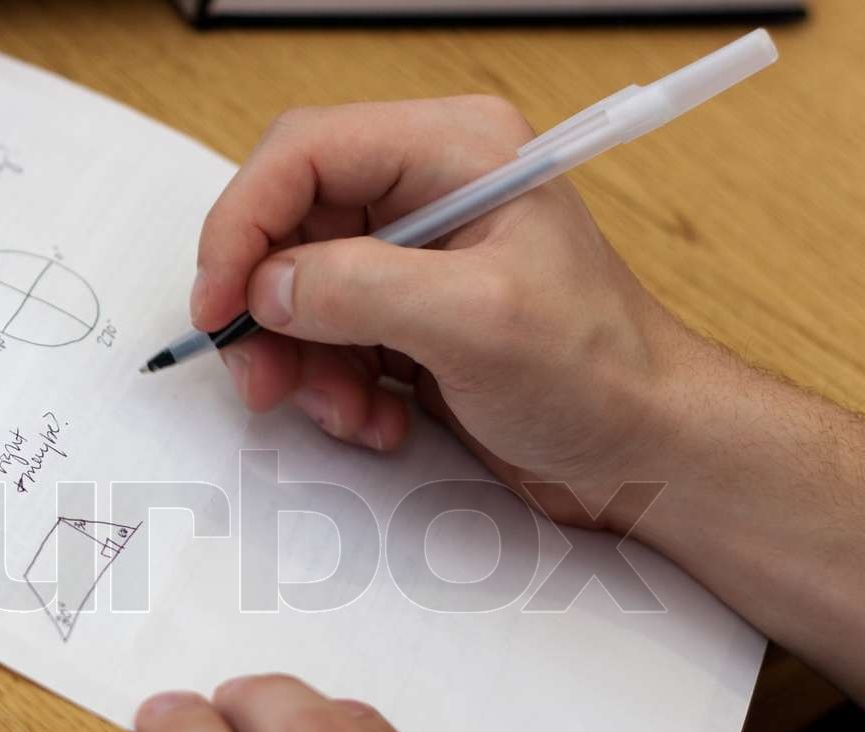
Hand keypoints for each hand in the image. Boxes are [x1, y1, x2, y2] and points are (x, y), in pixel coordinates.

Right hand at [195, 96, 699, 526]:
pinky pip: (324, 335)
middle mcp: (427, 189)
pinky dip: (329, 385)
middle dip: (267, 309)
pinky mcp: (406, 311)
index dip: (242, 224)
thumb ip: (361, 291)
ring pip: (296, 288)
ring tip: (344, 412)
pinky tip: (374, 418)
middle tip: (263, 378)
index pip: (303, 153)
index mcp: (454, 151)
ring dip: (301, 362)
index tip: (219, 305)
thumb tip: (268, 287)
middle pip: (287, 224)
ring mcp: (414, 253)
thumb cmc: (600, 375)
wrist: (645, 448)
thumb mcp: (478, 324)